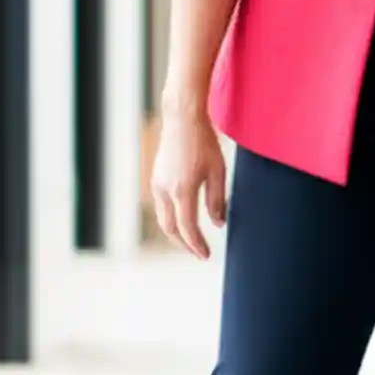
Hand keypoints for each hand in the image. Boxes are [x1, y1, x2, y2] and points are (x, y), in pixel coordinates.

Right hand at [150, 112, 226, 259]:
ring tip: (192, 240)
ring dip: (176, 233)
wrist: (182, 120)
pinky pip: (161, 207)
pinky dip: (171, 218)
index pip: (187, 227)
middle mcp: (165, 190)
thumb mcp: (218, 171)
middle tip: (199, 253)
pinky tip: (183, 219)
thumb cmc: (204, 143)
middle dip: (184, 244)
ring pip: (163, 219)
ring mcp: (157, 184)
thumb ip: (217, 200)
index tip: (205, 255)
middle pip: (170, 229)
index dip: (196, 244)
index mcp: (183, 189)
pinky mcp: (155, 179)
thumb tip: (218, 224)